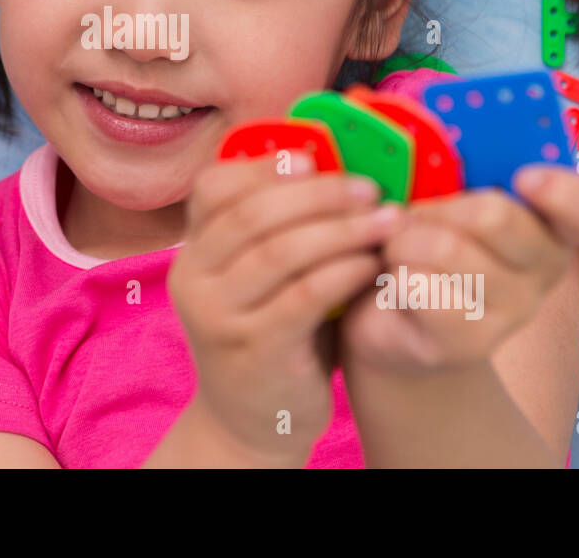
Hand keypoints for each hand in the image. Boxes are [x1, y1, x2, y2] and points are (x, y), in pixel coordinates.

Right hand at [169, 150, 399, 465]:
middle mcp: (193, 279)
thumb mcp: (259, 277)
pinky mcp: (253, 350)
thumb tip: (333, 161)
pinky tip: (371, 264)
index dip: (266, 164)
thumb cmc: (271, 332)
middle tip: (369, 188)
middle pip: (251, 213)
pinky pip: (303, 296)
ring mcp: (218, 317)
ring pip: (279, 251)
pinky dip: (342, 271)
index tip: (319, 157)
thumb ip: (279, 227)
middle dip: (318, 193)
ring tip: (385, 220)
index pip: (214, 186)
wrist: (251, 420)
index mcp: (192, 250)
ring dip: (340, 229)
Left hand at [336, 164, 578, 375]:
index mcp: (550, 221)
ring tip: (397, 250)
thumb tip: (396, 104)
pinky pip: (421, 288)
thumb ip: (443, 152)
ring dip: (402, 240)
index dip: (567, 193)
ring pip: (446, 248)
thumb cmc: (419, 240)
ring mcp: (512, 310)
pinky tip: (393, 282)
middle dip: (434, 205)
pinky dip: (392, 274)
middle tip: (411, 214)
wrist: (388, 321)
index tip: (525, 177)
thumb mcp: (438, 191)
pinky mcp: (469, 340)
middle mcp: (545, 267)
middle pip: (496, 216)